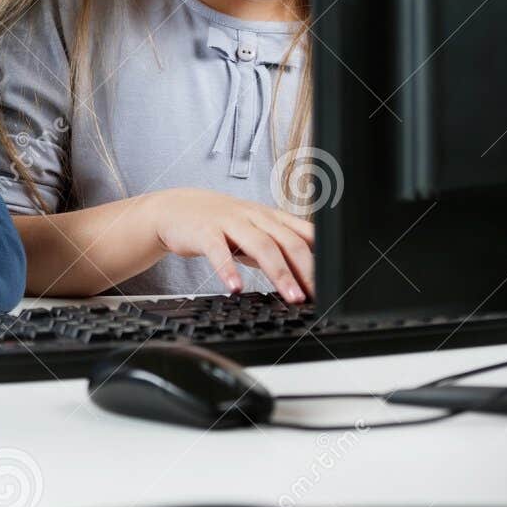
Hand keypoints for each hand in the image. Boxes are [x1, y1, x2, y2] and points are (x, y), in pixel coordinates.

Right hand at [142, 188, 314, 302]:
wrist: (177, 209)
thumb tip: (308, 274)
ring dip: (279, 273)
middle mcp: (254, 216)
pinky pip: (218, 251)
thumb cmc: (221, 223)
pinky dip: (228, 270)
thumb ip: (278, 247)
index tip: (330, 285)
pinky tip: (235, 288)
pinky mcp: (204, 231)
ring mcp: (229, 222)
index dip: (319, 260)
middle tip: (315, 296)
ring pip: (261, 245)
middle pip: (287, 241)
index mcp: (270, 217)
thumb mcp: (254, 230)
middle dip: (305, 270)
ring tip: (291, 297)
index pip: (303, 235)